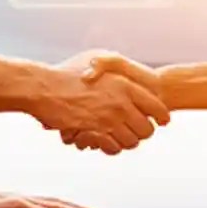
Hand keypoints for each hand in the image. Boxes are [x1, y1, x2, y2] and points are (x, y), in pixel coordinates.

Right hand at [26, 52, 168, 154]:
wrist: (44, 88)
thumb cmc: (68, 72)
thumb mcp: (97, 59)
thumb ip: (117, 67)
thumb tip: (130, 72)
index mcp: (125, 84)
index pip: (157, 107)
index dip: (162, 117)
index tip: (161, 121)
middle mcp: (121, 103)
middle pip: (147, 129)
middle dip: (142, 132)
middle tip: (135, 130)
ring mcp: (108, 119)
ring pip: (132, 142)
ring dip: (126, 141)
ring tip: (119, 136)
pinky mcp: (95, 133)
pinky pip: (114, 148)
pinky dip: (111, 147)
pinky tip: (106, 141)